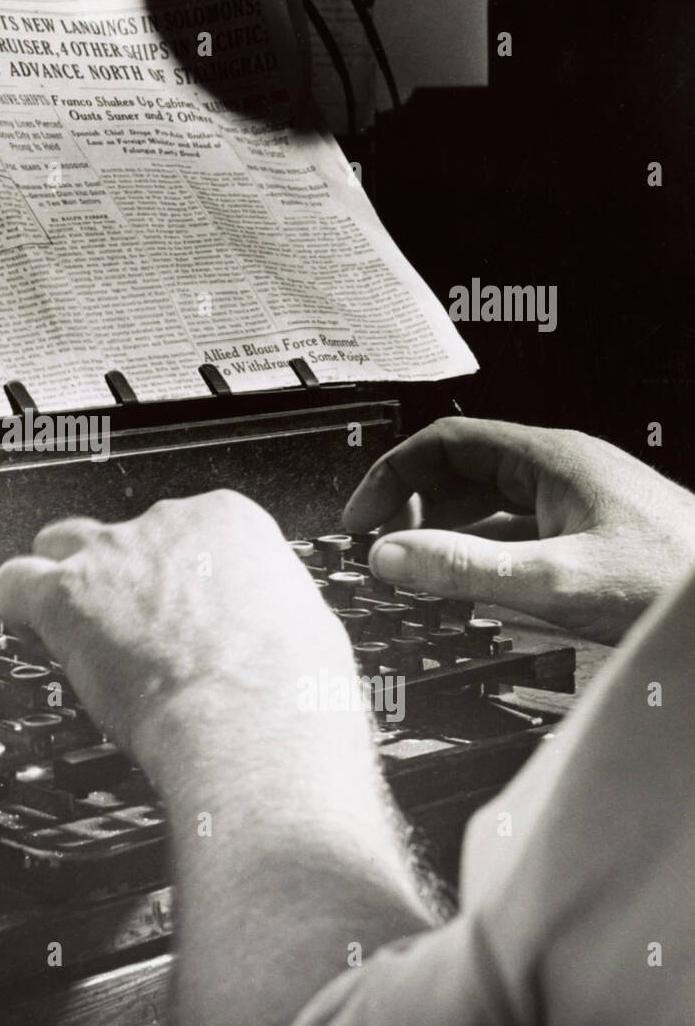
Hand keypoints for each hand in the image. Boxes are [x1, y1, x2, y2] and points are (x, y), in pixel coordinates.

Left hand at [0, 490, 353, 774]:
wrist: (253, 725)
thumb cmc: (290, 693)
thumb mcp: (303, 625)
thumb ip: (262, 608)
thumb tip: (259, 628)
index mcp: (231, 522)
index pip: (183, 527)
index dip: (174, 574)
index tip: (176, 609)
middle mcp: (168, 524)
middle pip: (120, 535)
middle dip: (120, 577)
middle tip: (131, 628)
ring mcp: (114, 555)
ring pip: (61, 546)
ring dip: (65, 583)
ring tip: (75, 630)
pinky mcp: (67, 594)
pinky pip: (15, 582)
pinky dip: (17, 605)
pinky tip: (31, 630)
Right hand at [343, 418, 694, 644]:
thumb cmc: (675, 580)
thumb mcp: (556, 580)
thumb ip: (467, 569)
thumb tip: (392, 556)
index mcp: (549, 458)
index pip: (444, 443)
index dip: (393, 475)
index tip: (362, 518)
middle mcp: (558, 471)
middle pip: (459, 470)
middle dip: (411, 507)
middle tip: (381, 550)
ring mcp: (572, 501)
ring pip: (484, 502)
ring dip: (441, 531)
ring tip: (413, 569)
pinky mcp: (583, 533)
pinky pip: (510, 530)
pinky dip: (475, 551)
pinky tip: (464, 582)